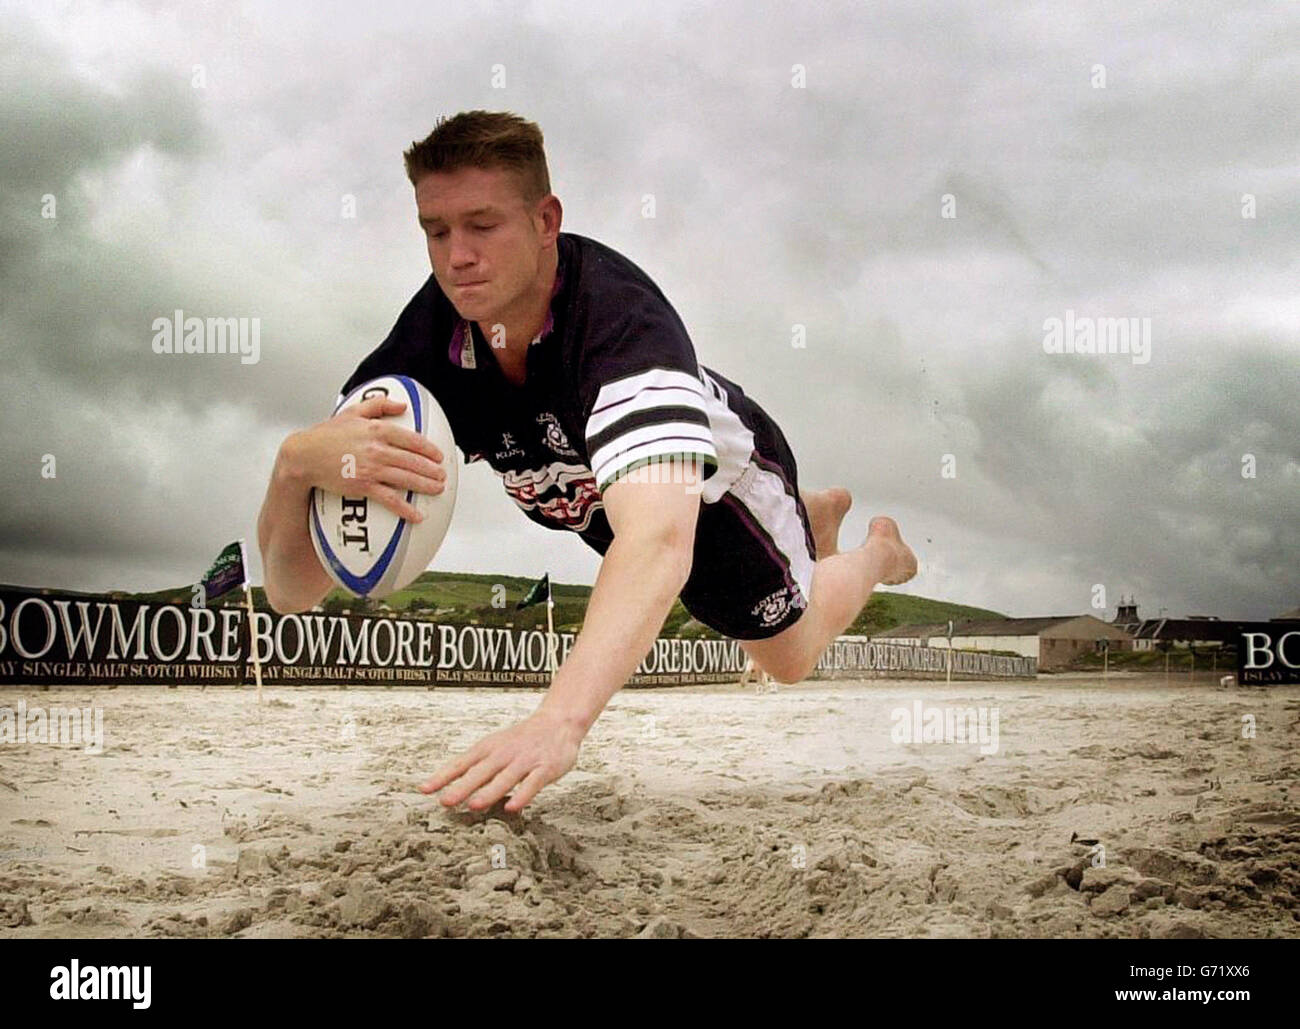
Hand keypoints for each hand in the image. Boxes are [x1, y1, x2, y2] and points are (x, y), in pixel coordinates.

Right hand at [284, 394, 445, 521]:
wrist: (304, 455)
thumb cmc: (326, 434)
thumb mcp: (353, 411)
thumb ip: (379, 405)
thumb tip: (402, 405)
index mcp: (377, 429)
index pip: (412, 439)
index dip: (429, 449)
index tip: (438, 456)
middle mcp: (378, 449)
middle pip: (414, 460)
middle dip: (432, 470)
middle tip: (442, 476)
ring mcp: (371, 468)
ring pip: (406, 478)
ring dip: (426, 485)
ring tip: (437, 489)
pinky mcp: (362, 486)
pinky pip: (389, 499)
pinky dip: (405, 508)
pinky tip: (416, 515)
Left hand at [420, 708, 584, 813]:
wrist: (558, 722)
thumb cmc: (522, 738)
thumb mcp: (495, 746)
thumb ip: (476, 767)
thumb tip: (449, 786)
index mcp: (489, 748)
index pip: (462, 763)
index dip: (443, 776)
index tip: (425, 789)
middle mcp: (504, 754)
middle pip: (480, 773)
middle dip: (462, 787)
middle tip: (445, 801)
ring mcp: (525, 761)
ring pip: (505, 778)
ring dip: (489, 792)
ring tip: (474, 805)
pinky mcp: (545, 768)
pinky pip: (532, 784)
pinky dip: (522, 795)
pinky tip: (512, 807)